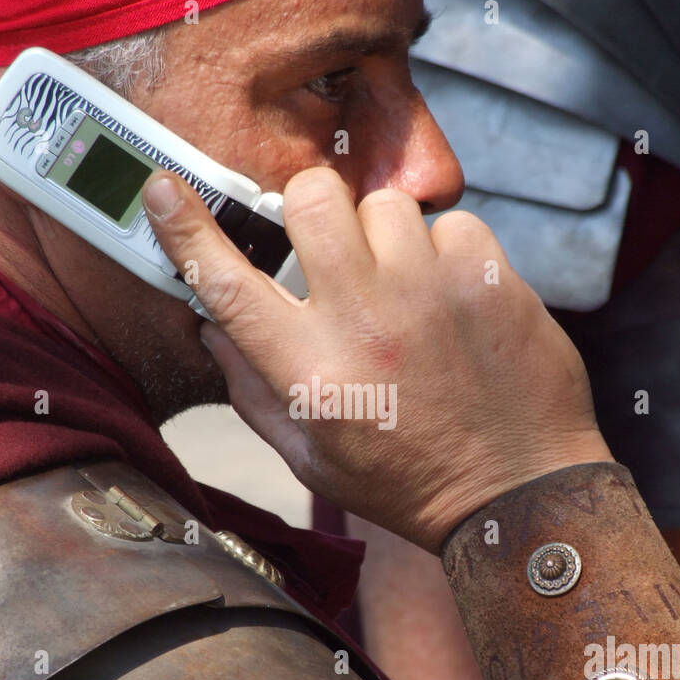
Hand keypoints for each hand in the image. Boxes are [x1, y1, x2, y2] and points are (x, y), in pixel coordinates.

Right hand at [142, 167, 611, 551]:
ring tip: (406, 287)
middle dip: (312, 208)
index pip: (225, 283)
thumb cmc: (406, 480)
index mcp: (307, 370)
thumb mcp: (310, 456)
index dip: (185, 228)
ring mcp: (429, 292)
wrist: (517, 491)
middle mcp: (361, 320)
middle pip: (311, 198)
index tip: (162, 187)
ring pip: (385, 203)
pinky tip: (454, 299)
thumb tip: (212, 325)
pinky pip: (452, 222)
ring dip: (386, 236)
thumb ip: (253, 389)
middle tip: (332, 246)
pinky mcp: (487, 277)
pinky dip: (448, 252)